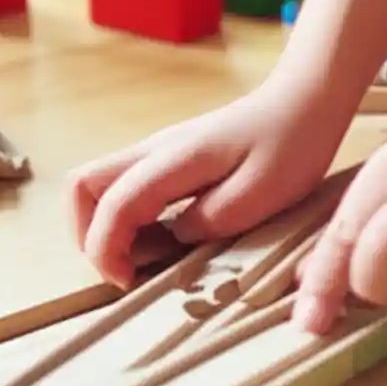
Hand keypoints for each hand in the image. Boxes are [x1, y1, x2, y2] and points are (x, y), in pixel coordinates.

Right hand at [68, 78, 349, 287]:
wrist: (304, 103)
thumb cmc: (290, 146)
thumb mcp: (258, 196)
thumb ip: (208, 221)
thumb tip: (173, 237)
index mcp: (174, 159)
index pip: (113, 204)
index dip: (106, 250)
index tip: (128, 282)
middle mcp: (154, 151)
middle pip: (82, 186)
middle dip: (88, 236)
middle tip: (127, 271)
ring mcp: (158, 153)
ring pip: (100, 187)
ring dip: (109, 229)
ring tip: (153, 259)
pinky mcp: (170, 161)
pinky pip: (128, 190)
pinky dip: (132, 221)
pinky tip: (169, 240)